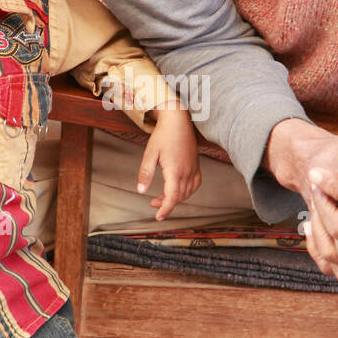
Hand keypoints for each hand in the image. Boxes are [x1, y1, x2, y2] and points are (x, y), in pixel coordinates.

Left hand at [137, 104, 201, 219]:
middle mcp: (187, 171)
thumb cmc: (163, 135)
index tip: (159, 217)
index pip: (172, 197)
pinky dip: (187, 191)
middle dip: (166, 204)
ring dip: (175, 198)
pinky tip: (178, 189)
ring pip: (187, 192)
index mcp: (175, 170)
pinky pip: (195, 184)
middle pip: (179, 197)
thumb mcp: (150, 154)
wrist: (178, 120)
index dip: (166, 209)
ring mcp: (194, 168)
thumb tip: (141, 190)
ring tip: (161, 197)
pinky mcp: (196, 165)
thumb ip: (145, 173)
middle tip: (153, 203)